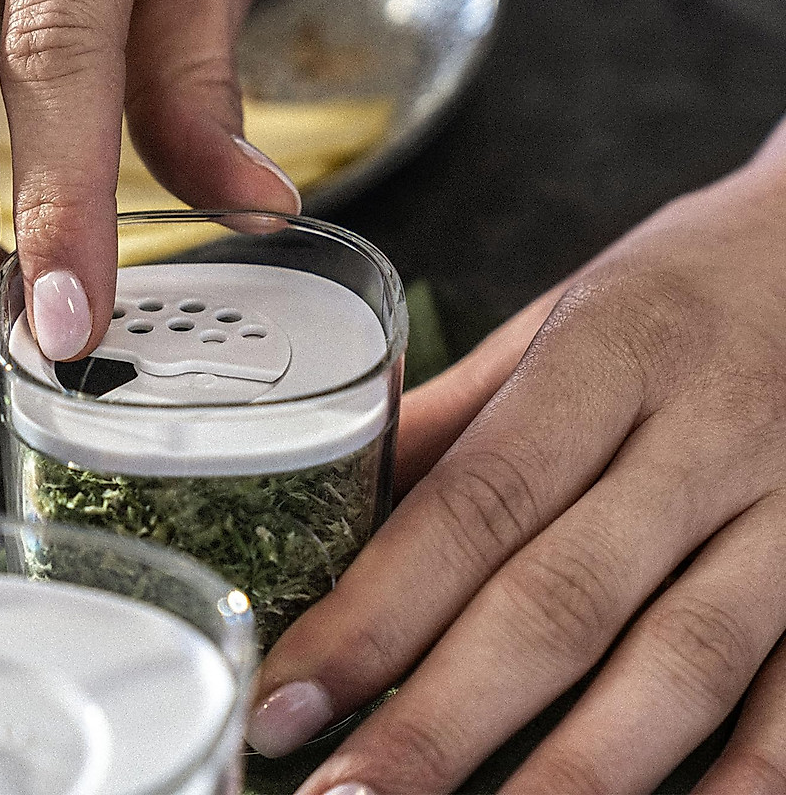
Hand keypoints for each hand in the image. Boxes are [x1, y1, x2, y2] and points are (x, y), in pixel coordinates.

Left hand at [247, 118, 785, 794]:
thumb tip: (348, 492)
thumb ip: (464, 411)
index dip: (378, 610)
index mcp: (608, 356)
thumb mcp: (565, 313)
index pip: (475, 502)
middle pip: (561, 601)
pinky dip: (734, 785)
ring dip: (570, 777)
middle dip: (441, 720)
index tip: (292, 692)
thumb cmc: (687, 283)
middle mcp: (703, 439)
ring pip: (678, 667)